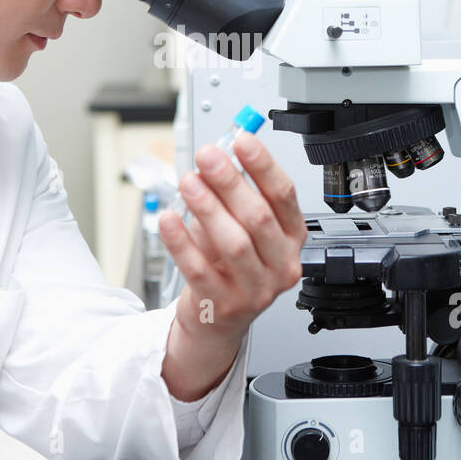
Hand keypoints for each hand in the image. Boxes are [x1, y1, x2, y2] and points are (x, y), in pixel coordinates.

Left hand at [159, 132, 306, 399]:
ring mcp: (255, 289)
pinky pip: (200, 269)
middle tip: (207, 157)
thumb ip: (232, 195)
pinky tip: (169, 219)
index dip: (263, 164)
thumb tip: (217, 155)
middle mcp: (280, 264)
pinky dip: (182, 242)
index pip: (284, 195)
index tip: (241, 140)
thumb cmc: (229, 265)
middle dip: (230, 181)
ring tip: (188, 183)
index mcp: (291, 238)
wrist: (218, 319)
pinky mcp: (223, 305)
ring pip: (234, 243)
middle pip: (259, 217)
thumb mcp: (239, 226)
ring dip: (208, 207)